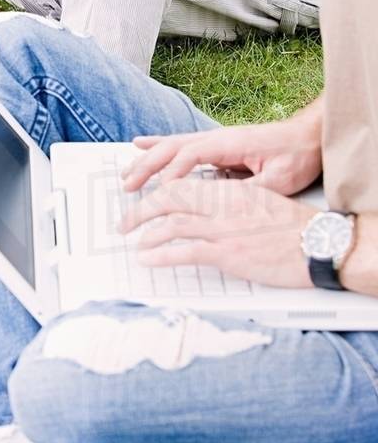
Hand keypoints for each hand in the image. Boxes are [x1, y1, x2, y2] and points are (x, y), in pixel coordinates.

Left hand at [120, 177, 315, 287]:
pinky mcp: (227, 253)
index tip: (144, 199)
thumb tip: (208, 209)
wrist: (316, 244)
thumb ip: (230, 202)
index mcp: (227, 191)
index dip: (157, 192)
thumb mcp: (258, 202)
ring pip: (170, 222)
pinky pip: (183, 251)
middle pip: (168, 198)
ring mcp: (222, 228)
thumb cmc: (292, 228)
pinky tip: (147, 258)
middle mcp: (220, 205)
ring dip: (144, 231)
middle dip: (141, 209)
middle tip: (125, 221)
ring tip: (132, 240)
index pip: (182, 184)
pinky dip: (160, 254)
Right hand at [124, 111, 322, 195]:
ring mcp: (214, 139)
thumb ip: (250, 190)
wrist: (308, 136)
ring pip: (172, 146)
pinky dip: (158, 146)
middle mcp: (216, 138)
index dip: (173, 175)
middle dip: (147, 167)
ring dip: (147, 159)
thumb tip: (225, 205)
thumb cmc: (296, 155)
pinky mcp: (216, 144)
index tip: (159, 195)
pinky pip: (181, 144)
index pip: (190, 156)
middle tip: (127, 186)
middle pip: (172, 149)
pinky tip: (142, 146)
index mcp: (229, 144)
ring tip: (126, 173)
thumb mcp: (280, 179)